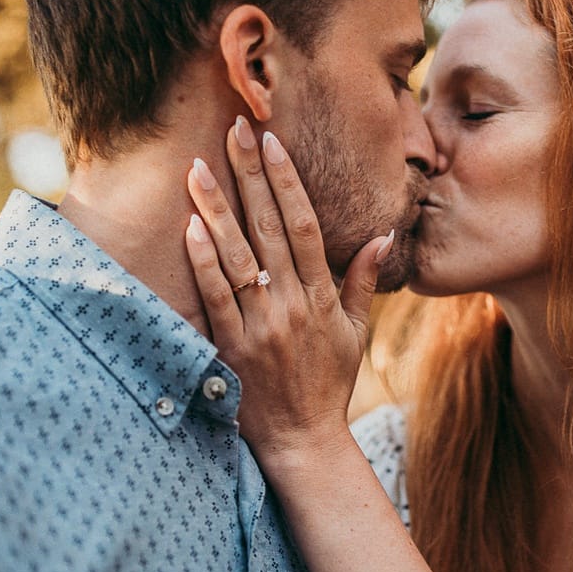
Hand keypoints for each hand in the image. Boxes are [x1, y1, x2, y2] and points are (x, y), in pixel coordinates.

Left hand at [183, 116, 394, 460]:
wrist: (305, 442)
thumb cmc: (328, 386)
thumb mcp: (356, 334)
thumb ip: (363, 282)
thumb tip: (382, 236)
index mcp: (322, 295)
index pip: (304, 224)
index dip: (287, 180)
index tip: (271, 142)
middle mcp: (293, 303)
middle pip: (270, 226)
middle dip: (250, 175)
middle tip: (234, 128)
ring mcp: (263, 325)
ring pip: (238, 255)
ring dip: (218, 208)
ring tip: (198, 166)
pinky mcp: (234, 348)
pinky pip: (217, 297)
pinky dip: (204, 261)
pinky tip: (191, 227)